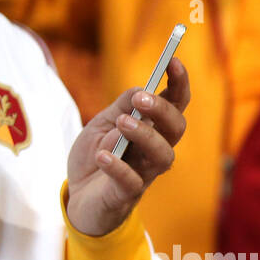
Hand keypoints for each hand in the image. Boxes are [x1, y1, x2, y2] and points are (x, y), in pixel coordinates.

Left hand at [65, 57, 189, 235]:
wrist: (81, 198)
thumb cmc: (97, 158)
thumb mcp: (102, 124)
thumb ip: (121, 107)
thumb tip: (140, 90)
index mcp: (153, 130)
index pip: (175, 105)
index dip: (179, 84)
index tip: (172, 61)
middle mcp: (155, 151)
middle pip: (176, 129)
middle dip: (163, 110)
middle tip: (140, 99)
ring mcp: (144, 174)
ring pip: (163, 156)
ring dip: (145, 135)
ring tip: (122, 123)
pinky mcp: (126, 195)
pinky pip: (130, 182)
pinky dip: (117, 167)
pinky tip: (103, 156)